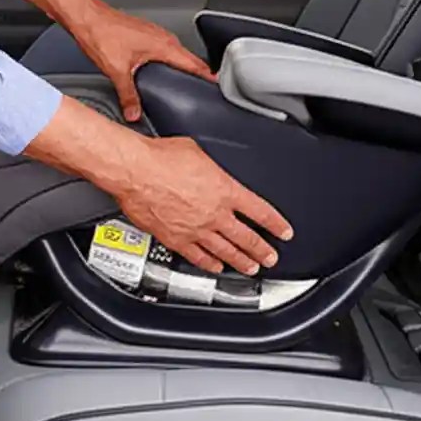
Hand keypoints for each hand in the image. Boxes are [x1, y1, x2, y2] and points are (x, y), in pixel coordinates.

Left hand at [7, 0, 213, 121]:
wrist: (86, 16)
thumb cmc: (101, 34)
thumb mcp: (117, 71)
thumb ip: (129, 96)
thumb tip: (134, 113)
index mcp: (164, 46)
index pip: (195, 64)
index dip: (208, 75)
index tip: (219, 84)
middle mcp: (163, 37)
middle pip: (189, 59)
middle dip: (198, 73)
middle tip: (206, 87)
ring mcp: (154, 33)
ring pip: (176, 53)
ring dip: (183, 66)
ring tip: (187, 80)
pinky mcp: (144, 34)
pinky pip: (165, 49)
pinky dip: (169, 59)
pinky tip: (161, 68)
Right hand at [110, 136, 291, 274]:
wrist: (136, 172)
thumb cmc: (161, 157)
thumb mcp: (196, 152)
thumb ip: (208, 167)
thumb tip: (206, 168)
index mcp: (225, 189)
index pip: (260, 211)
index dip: (275, 224)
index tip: (284, 232)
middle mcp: (215, 213)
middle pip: (247, 237)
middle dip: (262, 250)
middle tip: (271, 258)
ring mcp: (196, 229)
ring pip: (226, 251)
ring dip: (241, 261)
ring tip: (251, 268)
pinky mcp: (176, 239)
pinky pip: (197, 256)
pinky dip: (209, 264)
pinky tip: (216, 267)